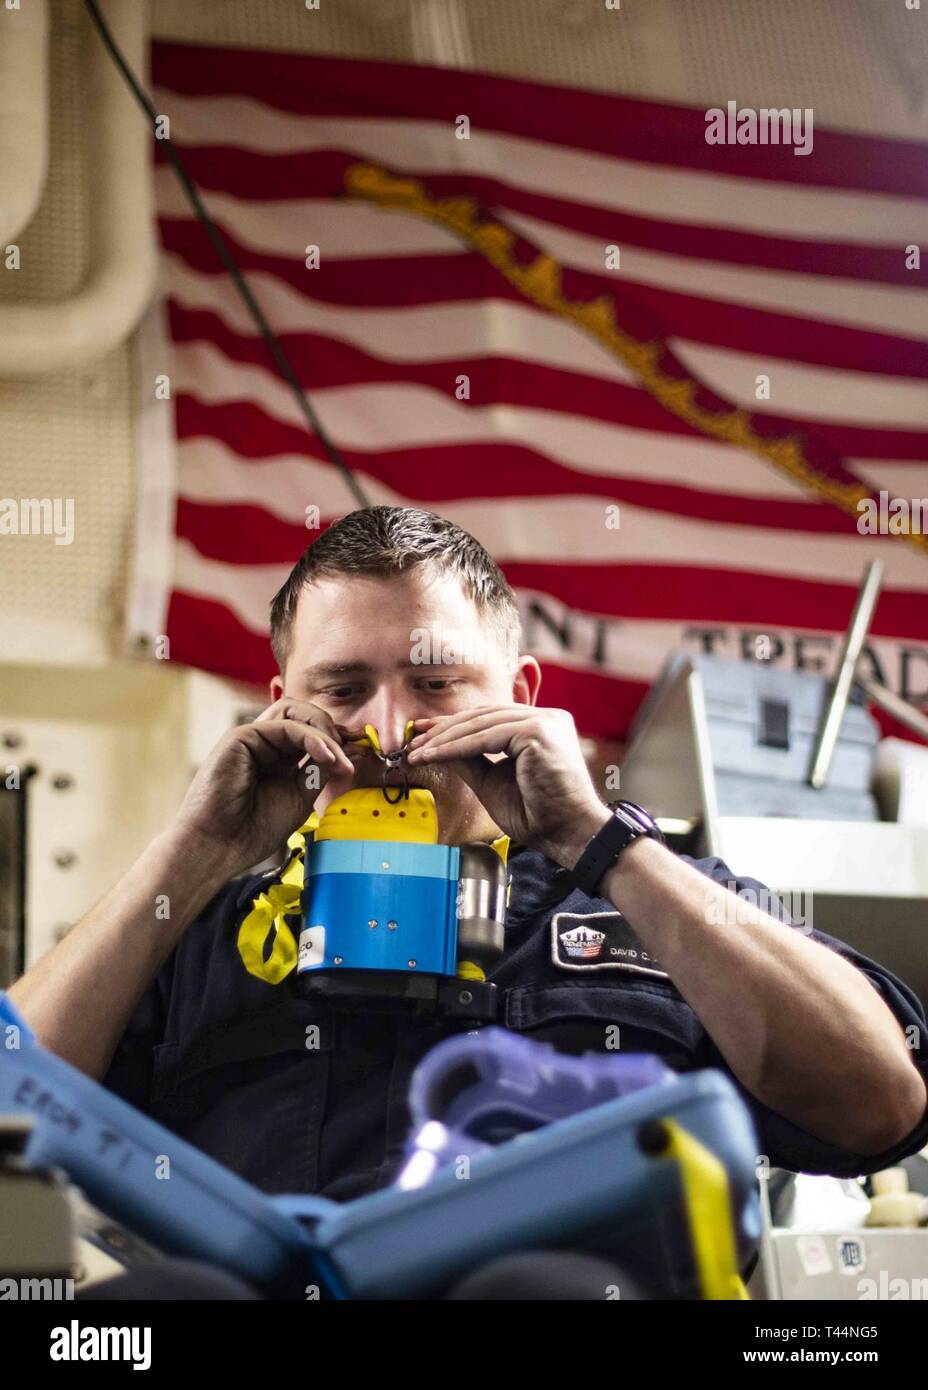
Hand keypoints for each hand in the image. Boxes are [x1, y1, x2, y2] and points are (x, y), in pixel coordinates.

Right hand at [168, 698, 355, 880]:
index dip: (336, 738)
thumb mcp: (299, 796)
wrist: (219, 847)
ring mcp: (252, 738)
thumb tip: (348, 753)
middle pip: (303, 714)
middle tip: (350, 751)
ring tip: (338, 754)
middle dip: (332, 728)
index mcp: (278, 758)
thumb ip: (319, 771)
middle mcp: (264, 743)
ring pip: (295, 713)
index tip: (360, 753)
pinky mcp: (241, 737)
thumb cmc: (253, 829)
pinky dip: (311, 737)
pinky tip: (326, 756)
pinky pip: (284, 725)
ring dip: (323, 729)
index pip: (311, 733)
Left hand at [406, 705, 609, 867]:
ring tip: (418, 753)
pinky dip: (456, 747)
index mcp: (541, 727)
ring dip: (444, 739)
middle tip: (413, 741)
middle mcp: (546, 718)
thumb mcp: (493, 783)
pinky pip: (486, 737)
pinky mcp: (539, 732)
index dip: (453, 725)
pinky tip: (434, 756)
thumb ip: (470, 762)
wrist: (569, 836)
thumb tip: (437, 747)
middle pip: (483, 716)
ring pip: (481, 724)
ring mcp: (545, 721)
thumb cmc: (539, 816)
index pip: (489, 719)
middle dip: (443, 729)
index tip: (423, 735)